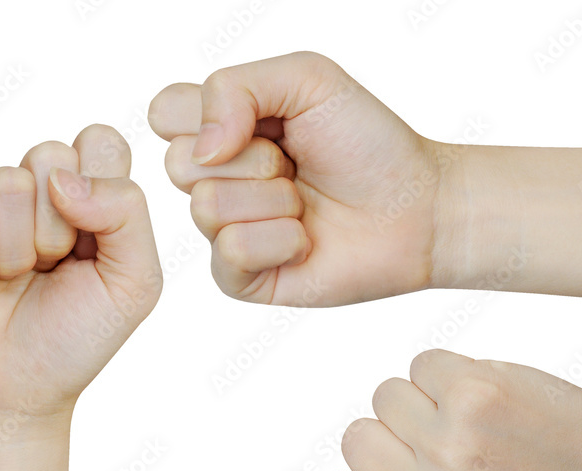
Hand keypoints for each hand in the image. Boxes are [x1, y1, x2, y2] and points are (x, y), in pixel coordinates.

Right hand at [0, 125, 162, 416]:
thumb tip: (62, 177)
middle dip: (59, 227)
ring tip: (17, 279)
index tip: (96, 242)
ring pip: (7, 182)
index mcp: (92, 196)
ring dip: (19, 250)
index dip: (100, 186)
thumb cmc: (78, 336)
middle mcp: (39, 190)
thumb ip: (128, 214)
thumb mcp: (136, 282)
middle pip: (51, 154)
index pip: (101, 141)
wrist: (14, 391)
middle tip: (53, 267)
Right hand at [149, 51, 447, 305]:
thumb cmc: (368, 142)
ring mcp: (227, 230)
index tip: (268, 121)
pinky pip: (230, 252)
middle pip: (180, 164)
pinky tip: (307, 240)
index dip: (210, 114)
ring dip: (274, 200)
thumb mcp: (307, 80)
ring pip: (208, 207)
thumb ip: (234, 86)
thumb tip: (202, 147)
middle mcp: (217, 179)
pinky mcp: (244, 278)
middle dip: (253, 158)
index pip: (165, 113)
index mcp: (221, 128)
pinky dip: (280, 240)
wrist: (416, 207)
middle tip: (296, 165)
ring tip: (307, 202)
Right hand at [317, 350, 581, 470]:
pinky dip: (451, 372)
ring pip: (386, 393)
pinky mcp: (475, 393)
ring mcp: (453, 446)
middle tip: (454, 450)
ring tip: (478, 427)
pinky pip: (422, 362)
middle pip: (355, 436)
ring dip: (424, 401)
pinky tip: (492, 400)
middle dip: (395, 435)